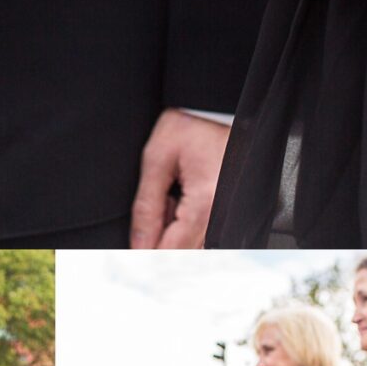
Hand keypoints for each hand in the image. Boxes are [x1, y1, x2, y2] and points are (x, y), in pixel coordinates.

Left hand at [130, 111, 229, 248]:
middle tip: (155, 211)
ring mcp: (233, 212)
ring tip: (171, 200)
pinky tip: (183, 204)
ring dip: (177, 236)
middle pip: (188, 254)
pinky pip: (210, 233)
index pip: (172, 251)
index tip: (132, 256)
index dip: (147, 258)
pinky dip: (190, 227)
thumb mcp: (156, 160)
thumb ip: (146, 208)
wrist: (217, 107)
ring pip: (200, 247)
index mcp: (206, 202)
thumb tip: (139, 246)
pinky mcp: (234, 208)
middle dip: (162, 242)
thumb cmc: (190, 125)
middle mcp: (225, 213)